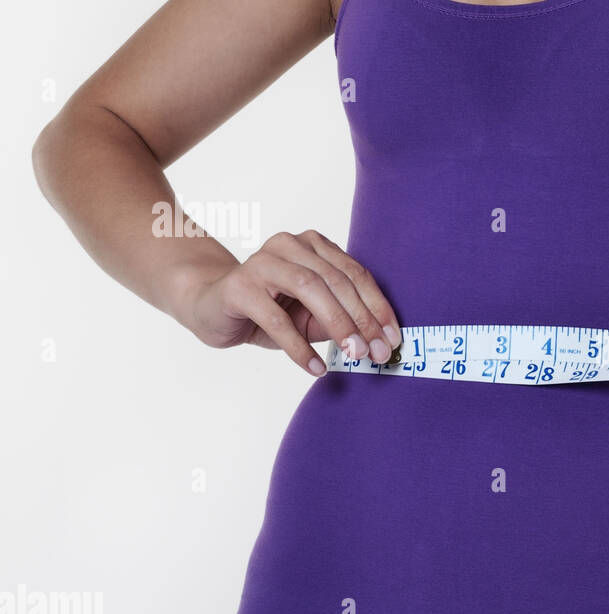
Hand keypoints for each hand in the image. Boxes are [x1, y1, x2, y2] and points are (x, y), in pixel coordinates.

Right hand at [183, 230, 402, 376]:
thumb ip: (341, 321)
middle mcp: (289, 246)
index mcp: (313, 246)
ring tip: (354, 356)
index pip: (355, 273)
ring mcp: (262, 262)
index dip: (378, 306)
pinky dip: (300, 347)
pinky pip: (277, 318)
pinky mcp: (239, 286)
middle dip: (363, 319)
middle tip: (377, 352)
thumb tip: (377, 341)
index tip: (394, 337)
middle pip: (337, 280)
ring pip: (311, 289)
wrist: (209, 305)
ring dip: (338, 325)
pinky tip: (316, 368)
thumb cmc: (268, 309)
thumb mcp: (311, 317)